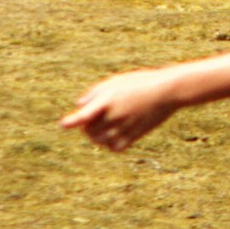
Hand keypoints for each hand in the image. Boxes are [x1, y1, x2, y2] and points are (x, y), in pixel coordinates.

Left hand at [58, 71, 179, 153]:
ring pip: (100, 141)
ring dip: (96, 136)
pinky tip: (113, 135)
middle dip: (86, 127)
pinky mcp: (134, 136)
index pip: (84, 115)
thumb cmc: (140, 83)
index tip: (63, 125)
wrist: (166, 92)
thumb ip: (95, 92)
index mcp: (108, 100)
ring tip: (100, 127)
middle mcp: (114, 116)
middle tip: (90, 120)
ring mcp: (124, 127)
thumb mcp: (116, 81)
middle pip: (89, 131)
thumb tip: (79, 104)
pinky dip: (110, 144)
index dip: (72, 121)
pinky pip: (115, 147)